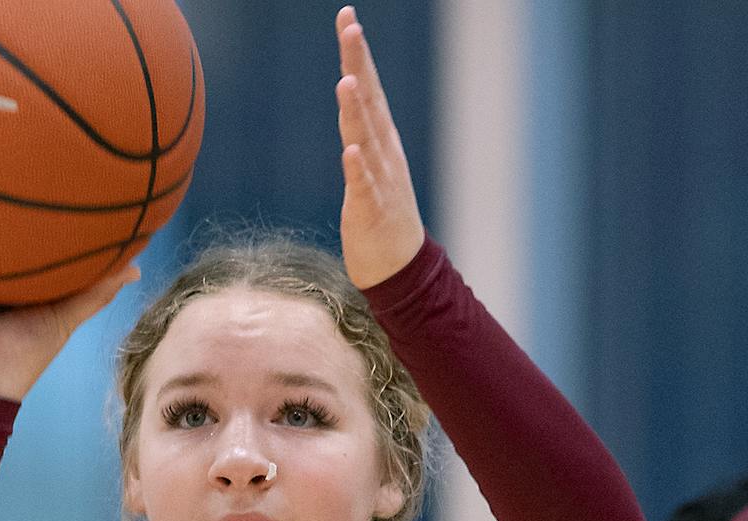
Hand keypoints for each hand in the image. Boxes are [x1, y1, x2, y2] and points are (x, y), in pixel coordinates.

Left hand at [334, 7, 425, 287]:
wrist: (401, 269)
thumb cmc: (382, 214)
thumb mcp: (370, 163)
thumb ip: (361, 127)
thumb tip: (352, 85)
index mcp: (381, 140)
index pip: (368, 88)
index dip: (358, 54)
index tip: (348, 18)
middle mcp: (383, 153)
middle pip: (369, 101)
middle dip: (359, 65)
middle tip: (352, 28)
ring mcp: (380, 181)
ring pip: (366, 139)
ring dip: (357, 112)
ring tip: (347, 82)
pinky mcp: (371, 211)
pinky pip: (364, 187)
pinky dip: (358, 168)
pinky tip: (352, 151)